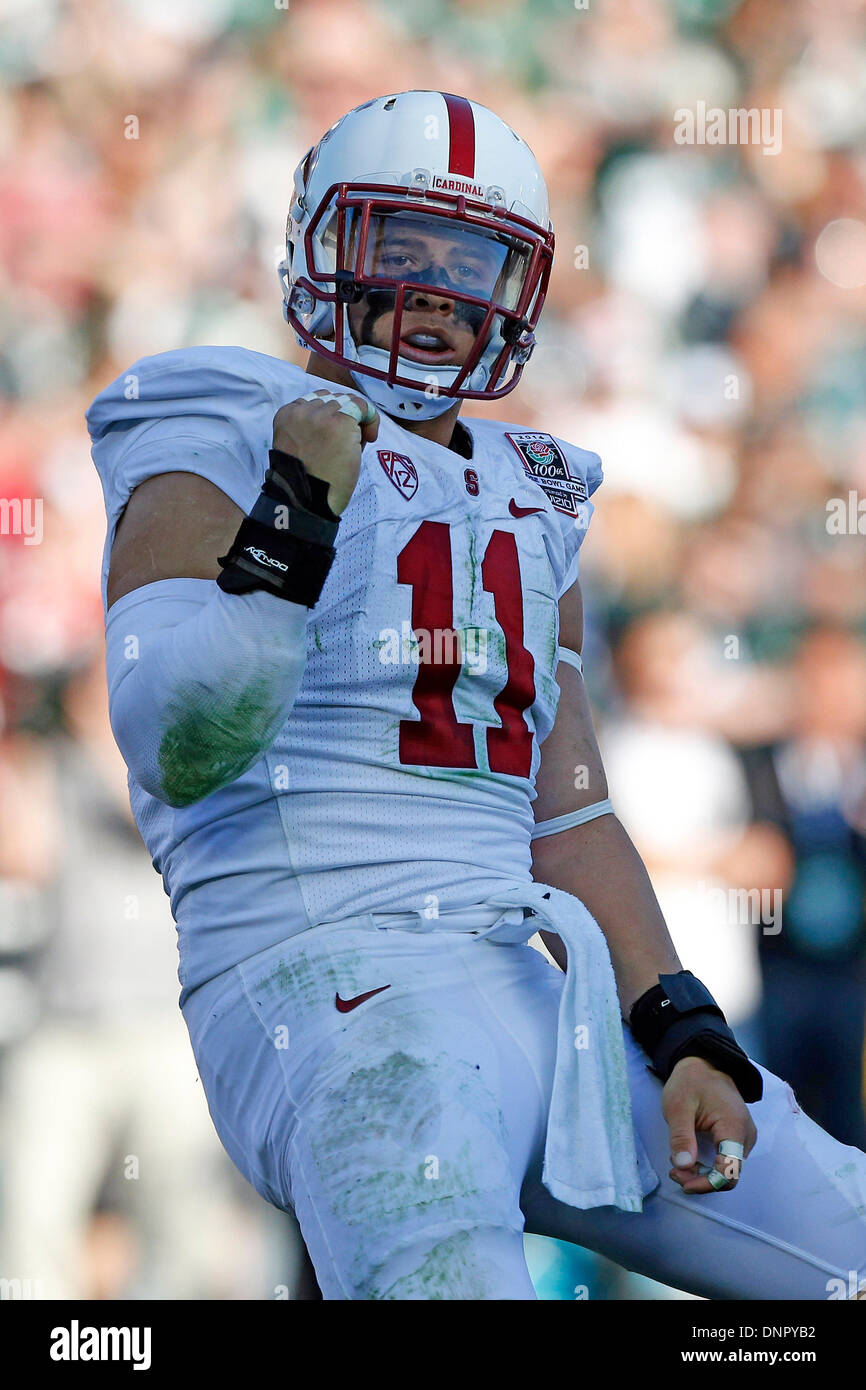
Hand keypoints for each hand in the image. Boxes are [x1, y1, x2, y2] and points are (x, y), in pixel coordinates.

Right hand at [272, 388, 378, 515]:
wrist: (310, 501)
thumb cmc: (309, 481)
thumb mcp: (300, 445)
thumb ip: (313, 427)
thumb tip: (347, 416)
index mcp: (286, 415)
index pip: (315, 400)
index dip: (331, 414)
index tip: (337, 433)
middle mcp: (301, 411)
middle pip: (333, 400)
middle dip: (344, 418)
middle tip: (349, 443)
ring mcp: (321, 416)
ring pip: (348, 402)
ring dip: (356, 421)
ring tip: (355, 445)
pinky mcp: (340, 423)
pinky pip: (363, 406)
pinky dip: (371, 418)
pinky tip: (371, 436)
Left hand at [662, 1054, 756, 1193]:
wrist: (704, 1063)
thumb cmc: (691, 1082)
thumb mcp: (678, 1107)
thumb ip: (681, 1137)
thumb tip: (684, 1165)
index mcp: (734, 1127)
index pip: (729, 1171)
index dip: (707, 1184)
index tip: (682, 1181)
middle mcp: (745, 1136)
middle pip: (729, 1174)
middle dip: (701, 1180)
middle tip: (674, 1170)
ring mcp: (744, 1137)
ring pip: (728, 1170)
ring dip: (703, 1174)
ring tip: (678, 1162)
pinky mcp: (738, 1137)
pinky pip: (726, 1160)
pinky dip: (708, 1165)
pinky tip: (690, 1157)